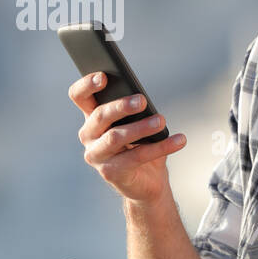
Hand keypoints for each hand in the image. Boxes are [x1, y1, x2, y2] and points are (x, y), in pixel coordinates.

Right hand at [68, 71, 187, 204]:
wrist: (146, 182)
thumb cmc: (140, 144)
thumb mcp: (136, 122)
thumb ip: (134, 110)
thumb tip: (142, 99)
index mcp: (91, 117)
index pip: (79, 96)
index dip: (87, 85)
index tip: (104, 76)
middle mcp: (88, 135)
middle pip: (99, 116)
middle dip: (121, 106)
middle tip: (142, 100)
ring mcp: (96, 155)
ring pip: (115, 137)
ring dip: (140, 128)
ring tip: (161, 121)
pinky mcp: (110, 173)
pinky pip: (136, 157)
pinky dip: (160, 147)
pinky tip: (178, 140)